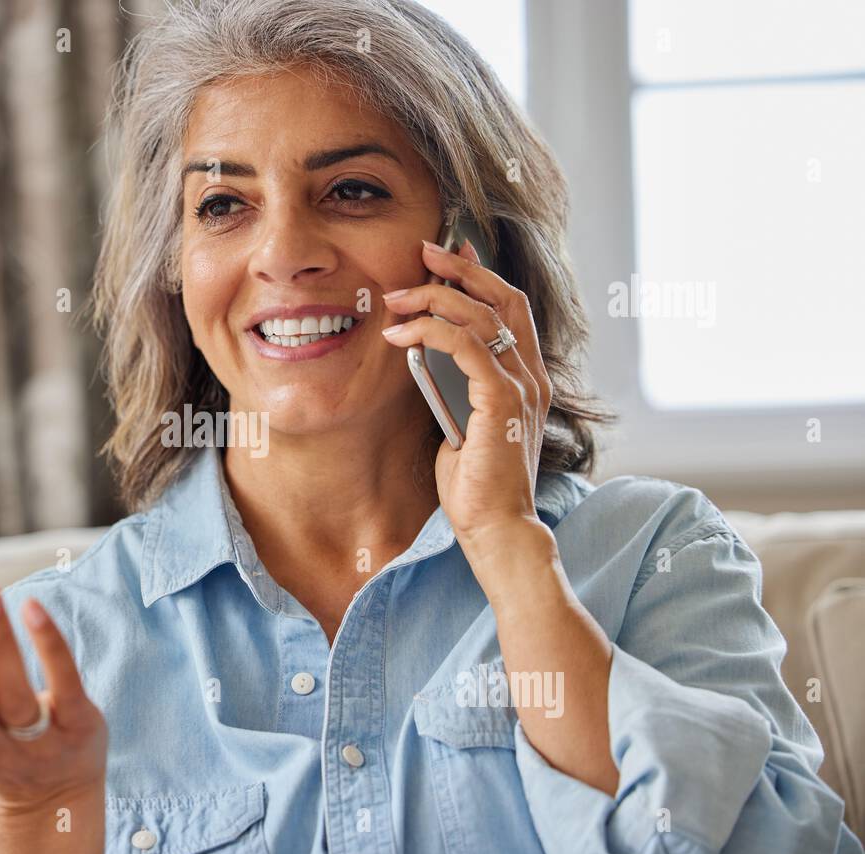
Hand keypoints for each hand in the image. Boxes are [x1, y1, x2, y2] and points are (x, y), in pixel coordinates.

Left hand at [380, 238, 552, 546]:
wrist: (496, 528)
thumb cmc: (475, 485)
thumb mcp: (461, 424)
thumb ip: (454, 387)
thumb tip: (422, 352)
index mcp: (527, 378)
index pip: (511, 308)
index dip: (481, 274)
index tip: (449, 251)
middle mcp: (532, 376)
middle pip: (503, 298)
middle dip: (461, 267)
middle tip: (423, 250)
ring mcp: (522, 387)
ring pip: (481, 316)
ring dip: (434, 297)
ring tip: (396, 297)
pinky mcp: (502, 401)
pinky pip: (468, 346)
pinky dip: (431, 330)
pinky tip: (400, 334)